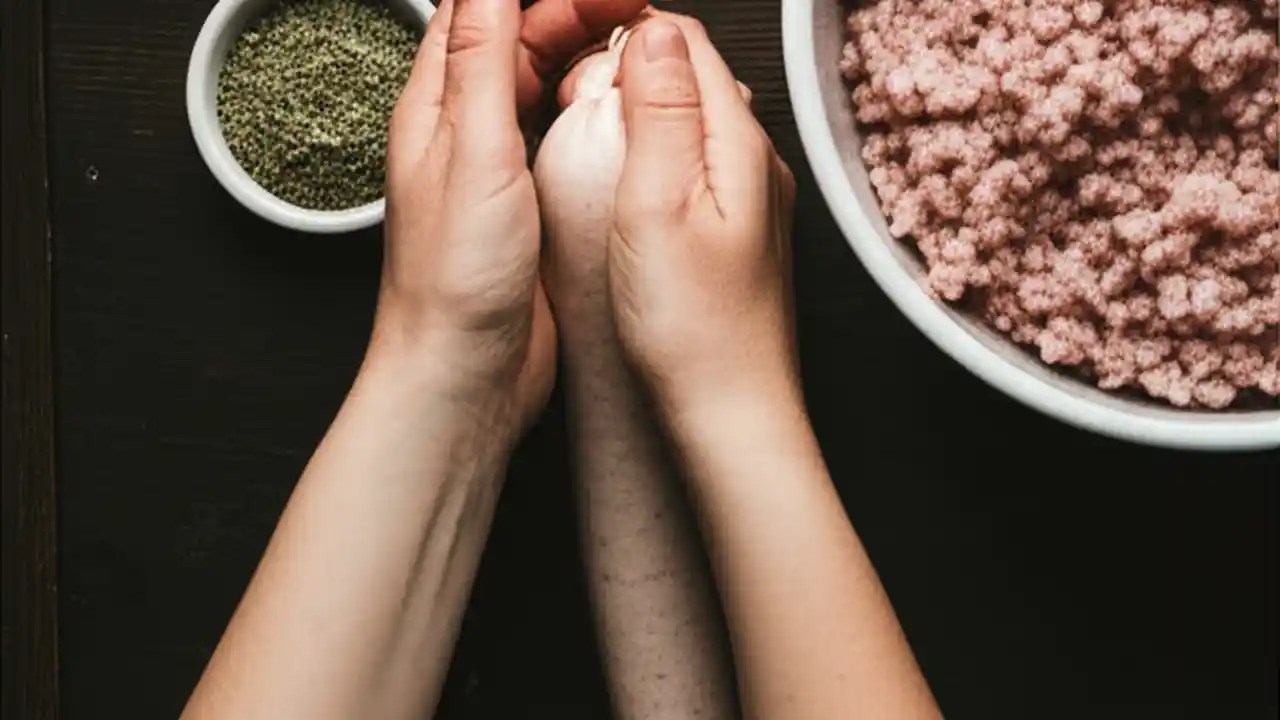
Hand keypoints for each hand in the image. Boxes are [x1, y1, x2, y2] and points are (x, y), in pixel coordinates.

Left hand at [372, 0, 645, 438]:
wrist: (464, 372)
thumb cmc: (454, 279)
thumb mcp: (473, 151)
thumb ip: (483, 59)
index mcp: (437, 106)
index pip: (482, 10)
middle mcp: (463, 130)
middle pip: (517, 39)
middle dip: (575, 12)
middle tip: (636, 9)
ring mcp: (497, 168)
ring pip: (541, 84)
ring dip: (583, 55)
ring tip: (635, 45)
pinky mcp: (529, 205)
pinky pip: (560, 138)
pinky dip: (590, 111)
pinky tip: (619, 113)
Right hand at [608, 17, 798, 416]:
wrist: (732, 416)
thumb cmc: (691, 328)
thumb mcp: (657, 205)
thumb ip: (661, 111)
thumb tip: (652, 34)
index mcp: (738, 143)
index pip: (685, 41)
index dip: (623, 32)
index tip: (571, 56)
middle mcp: (758, 162)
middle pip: (692, 75)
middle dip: (629, 68)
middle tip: (571, 101)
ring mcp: (754, 200)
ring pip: (694, 120)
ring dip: (642, 111)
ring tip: (589, 138)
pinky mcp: (739, 235)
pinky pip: (697, 166)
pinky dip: (657, 156)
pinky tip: (624, 190)